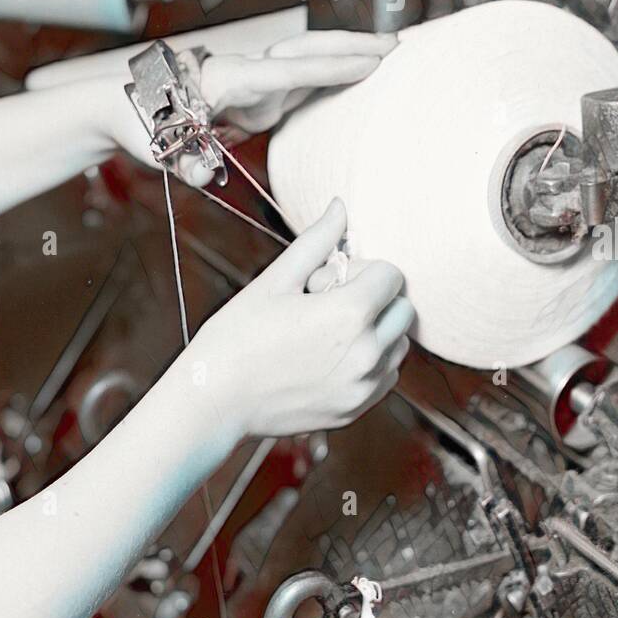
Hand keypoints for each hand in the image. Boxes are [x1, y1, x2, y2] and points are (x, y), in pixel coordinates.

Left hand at [98, 29, 396, 185]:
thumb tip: (203, 173)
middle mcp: (246, 72)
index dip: (332, 68)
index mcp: (227, 77)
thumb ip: (185, 159)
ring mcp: (252, 82)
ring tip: (391, 57)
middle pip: (307, 52)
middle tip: (399, 46)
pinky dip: (331, 78)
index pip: (288, 71)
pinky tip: (358, 83)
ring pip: (308, 64)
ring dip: (348, 58)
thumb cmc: (137, 121)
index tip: (373, 63)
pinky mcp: (255, 96)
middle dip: (352, 47)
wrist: (119, 106)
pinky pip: (301, 83)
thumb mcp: (157, 143)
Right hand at [187, 199, 413, 438]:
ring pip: (398, 344)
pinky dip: (371, 362)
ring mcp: (363, 387)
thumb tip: (339, 206)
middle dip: (375, 298)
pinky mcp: (356, 411)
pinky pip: (386, 376)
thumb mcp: (276, 280)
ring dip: (376, 331)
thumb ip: (317, 241)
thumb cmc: (238, 336)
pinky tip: (330, 357)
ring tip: (328, 333)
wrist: (214, 400)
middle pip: (402, 309)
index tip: (328, 280)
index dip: (361, 269)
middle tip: (329, 304)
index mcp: (349, 315)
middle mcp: (366, 354)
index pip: (391, 275)